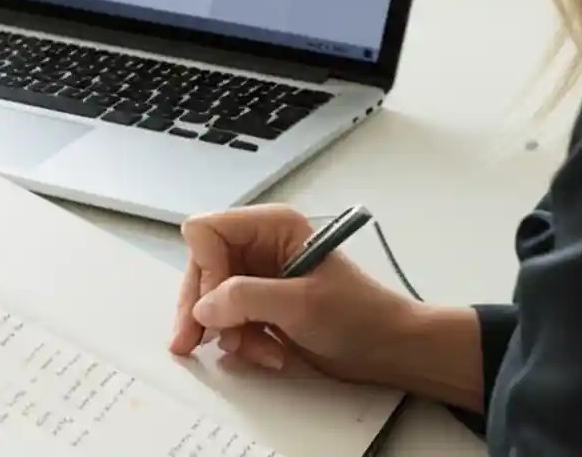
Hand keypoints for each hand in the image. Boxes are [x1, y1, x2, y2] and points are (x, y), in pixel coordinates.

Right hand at [169, 205, 422, 385]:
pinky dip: (242, 342)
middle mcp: (259, 245)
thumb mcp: (299, 304)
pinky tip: (268, 354)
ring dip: (228, 331)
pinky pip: (229, 320)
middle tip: (192, 344)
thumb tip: (201, 308)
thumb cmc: (357, 316)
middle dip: (203, 308)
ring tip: (258, 351)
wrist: (389, 349)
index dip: (205, 269)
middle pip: (202, 267)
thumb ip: (245, 299)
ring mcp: (259, 276)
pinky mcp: (261, 306)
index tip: (217, 307)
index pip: (207, 232)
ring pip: (211, 298)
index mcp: (271, 227)